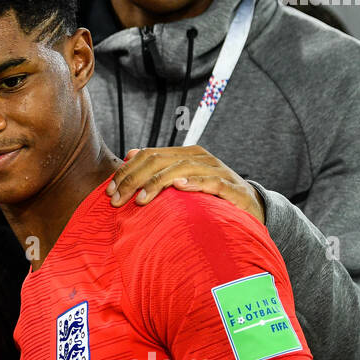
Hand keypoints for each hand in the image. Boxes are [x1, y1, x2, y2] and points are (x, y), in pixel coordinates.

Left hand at [106, 146, 265, 224]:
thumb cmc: (210, 195)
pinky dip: (195, 183)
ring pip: (182, 169)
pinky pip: (212, 183)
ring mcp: (217, 171)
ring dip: (158, 183)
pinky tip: (180, 187)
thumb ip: (158, 168)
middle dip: (134, 180)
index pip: (149, 155)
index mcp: (185, 154)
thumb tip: (128, 153)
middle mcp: (200, 158)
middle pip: (160, 161)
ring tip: (141, 198)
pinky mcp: (233, 188)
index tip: (109, 191)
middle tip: (117, 199)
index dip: (126, 171)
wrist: (251, 206)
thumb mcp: (182, 180)